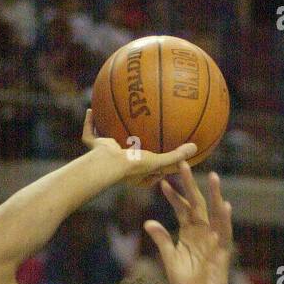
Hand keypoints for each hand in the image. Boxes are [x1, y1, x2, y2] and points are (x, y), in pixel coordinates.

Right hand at [81, 109, 196, 189]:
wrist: (109, 164)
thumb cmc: (134, 166)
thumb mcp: (159, 162)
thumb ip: (177, 156)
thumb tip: (195, 148)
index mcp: (135, 174)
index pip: (150, 171)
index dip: (157, 167)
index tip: (163, 157)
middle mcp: (119, 167)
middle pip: (126, 156)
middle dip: (131, 146)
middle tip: (138, 136)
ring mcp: (104, 157)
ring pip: (104, 142)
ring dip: (106, 131)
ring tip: (109, 117)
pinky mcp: (93, 148)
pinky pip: (89, 134)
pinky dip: (88, 123)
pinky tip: (90, 109)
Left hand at [143, 162, 232, 283]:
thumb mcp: (170, 259)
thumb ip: (162, 240)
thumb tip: (148, 222)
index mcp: (189, 233)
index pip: (181, 209)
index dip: (172, 195)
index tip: (162, 180)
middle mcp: (203, 232)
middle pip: (197, 204)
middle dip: (190, 185)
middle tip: (183, 163)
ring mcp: (214, 240)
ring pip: (215, 213)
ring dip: (215, 195)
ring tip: (213, 176)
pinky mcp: (223, 251)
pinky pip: (225, 233)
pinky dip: (226, 219)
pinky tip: (225, 205)